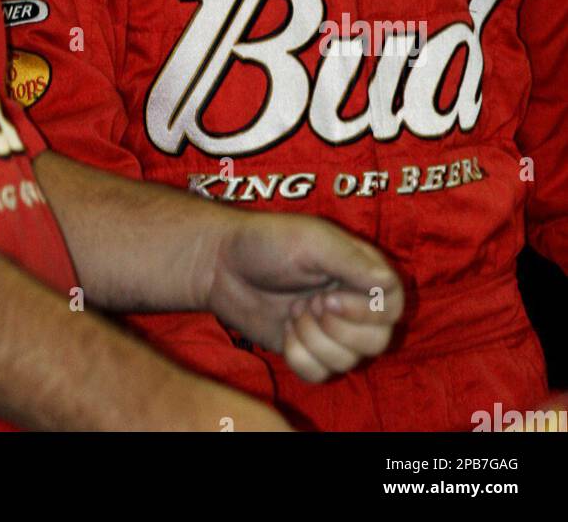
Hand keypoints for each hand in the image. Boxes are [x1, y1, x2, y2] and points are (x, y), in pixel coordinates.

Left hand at [204, 211, 403, 383]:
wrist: (220, 264)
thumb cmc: (267, 242)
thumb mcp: (311, 240)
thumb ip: (352, 262)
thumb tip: (388, 284)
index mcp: (359, 271)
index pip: (394, 305)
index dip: (367, 311)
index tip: (328, 296)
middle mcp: (351, 303)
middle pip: (378, 341)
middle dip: (338, 329)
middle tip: (308, 303)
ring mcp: (330, 330)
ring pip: (349, 362)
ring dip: (315, 340)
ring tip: (292, 312)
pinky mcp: (307, 350)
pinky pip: (321, 375)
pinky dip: (299, 356)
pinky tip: (283, 330)